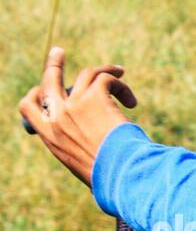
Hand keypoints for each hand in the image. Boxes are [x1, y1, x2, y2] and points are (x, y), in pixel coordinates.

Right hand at [19, 48, 137, 186]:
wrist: (122, 177)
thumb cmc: (109, 179)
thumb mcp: (83, 167)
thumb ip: (78, 149)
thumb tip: (94, 149)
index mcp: (50, 137)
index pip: (29, 108)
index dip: (36, 94)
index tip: (45, 89)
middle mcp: (58, 117)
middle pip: (50, 80)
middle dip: (54, 64)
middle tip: (59, 52)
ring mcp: (75, 105)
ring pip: (85, 74)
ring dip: (103, 71)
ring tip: (119, 73)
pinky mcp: (96, 97)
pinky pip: (105, 78)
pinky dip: (119, 84)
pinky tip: (131, 101)